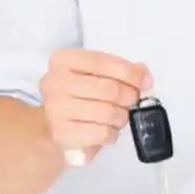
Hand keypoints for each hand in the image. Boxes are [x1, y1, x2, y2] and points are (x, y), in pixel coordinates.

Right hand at [39, 48, 153, 165]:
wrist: (49, 127)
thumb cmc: (76, 96)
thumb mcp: (92, 75)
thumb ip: (117, 71)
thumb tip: (144, 75)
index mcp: (62, 60)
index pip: (102, 61)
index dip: (129, 72)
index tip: (145, 81)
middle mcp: (55, 82)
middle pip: (109, 89)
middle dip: (129, 96)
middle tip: (134, 101)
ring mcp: (56, 109)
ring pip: (108, 112)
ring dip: (122, 117)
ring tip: (119, 116)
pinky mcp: (62, 134)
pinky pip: (101, 133)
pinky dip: (112, 133)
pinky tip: (109, 130)